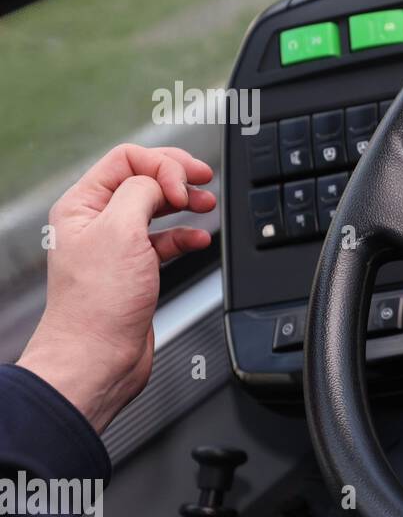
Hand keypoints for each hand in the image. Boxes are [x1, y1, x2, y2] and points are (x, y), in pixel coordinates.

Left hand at [17, 145, 216, 432]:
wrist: (98, 356)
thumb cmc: (98, 304)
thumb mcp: (121, 231)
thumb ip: (142, 193)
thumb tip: (161, 181)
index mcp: (81, 204)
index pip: (126, 160)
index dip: (162, 165)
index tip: (186, 183)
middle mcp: (96, 222)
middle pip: (142, 180)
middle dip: (176, 178)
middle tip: (203, 182)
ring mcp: (116, 246)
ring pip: (156, 209)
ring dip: (184, 204)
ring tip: (206, 204)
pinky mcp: (135, 270)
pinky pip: (164, 240)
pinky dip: (185, 235)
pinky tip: (199, 239)